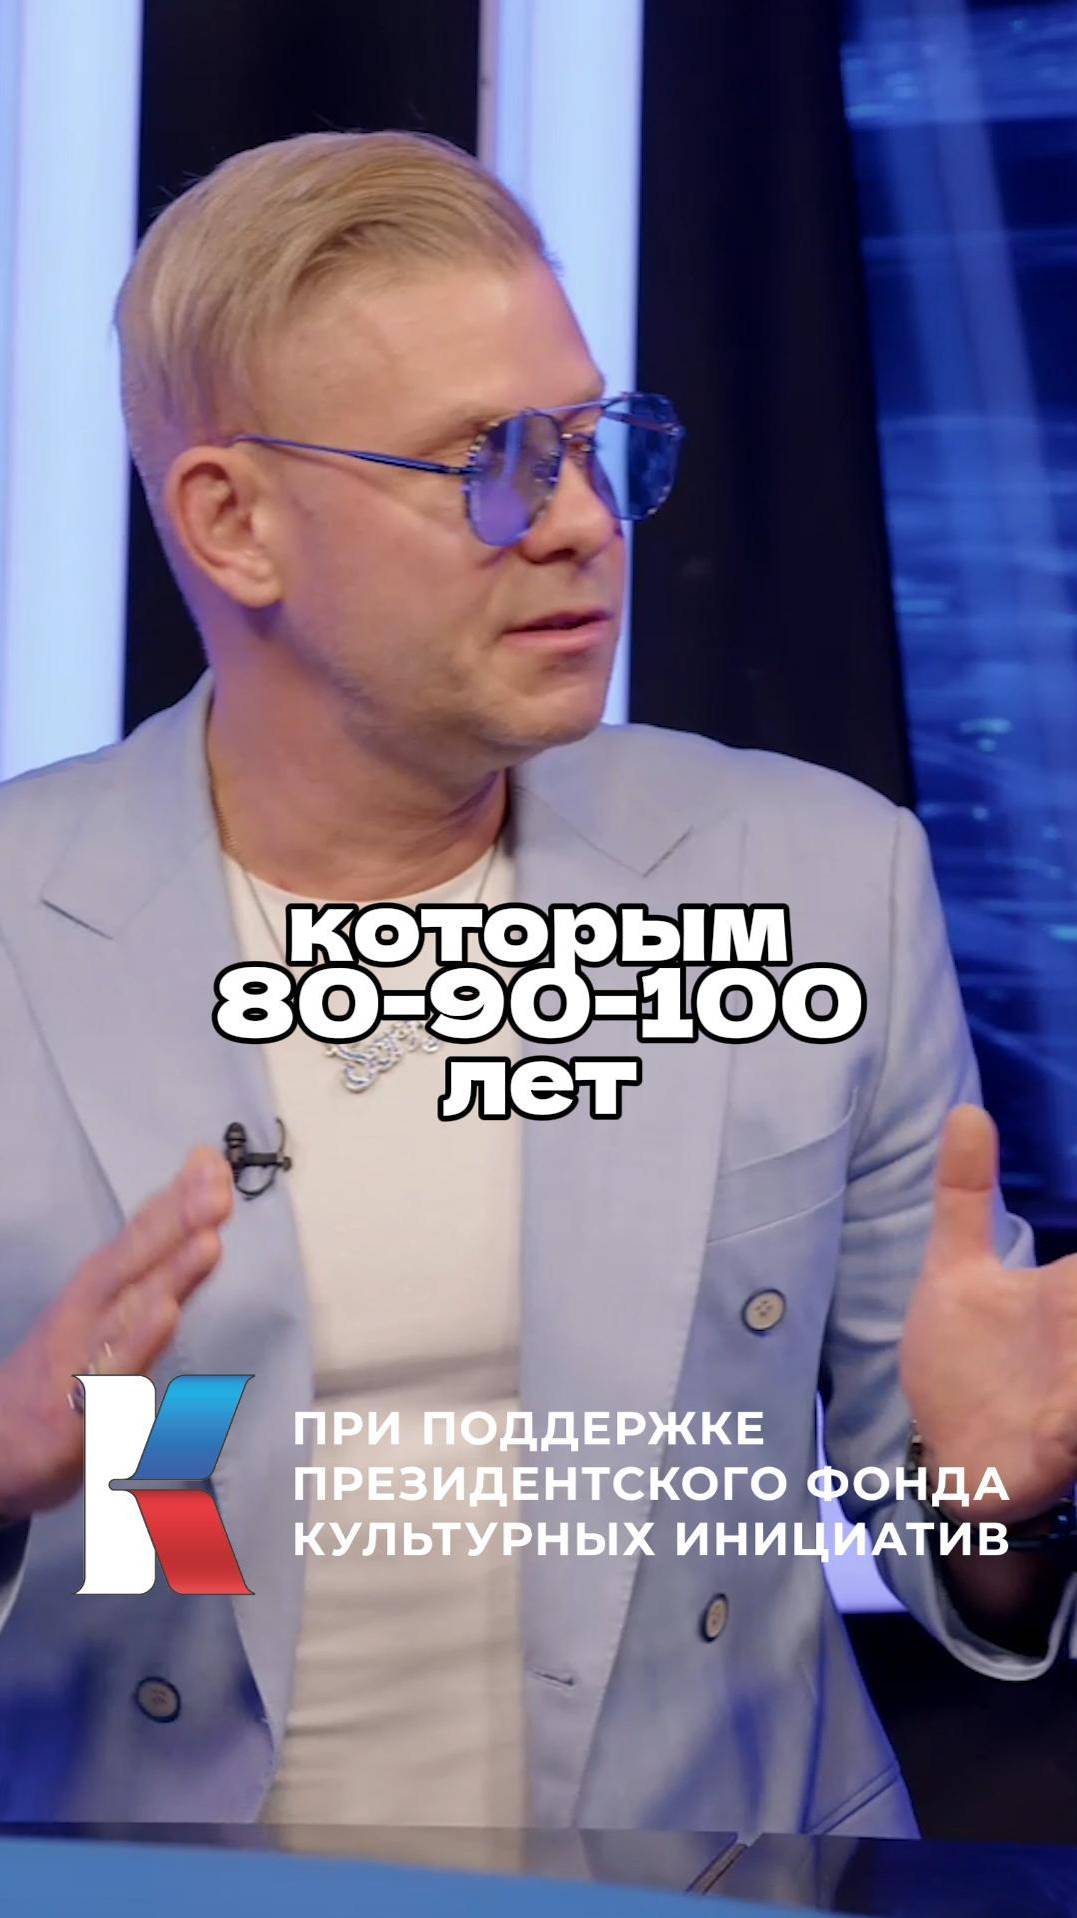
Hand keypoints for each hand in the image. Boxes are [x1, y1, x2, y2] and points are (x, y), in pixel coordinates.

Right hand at [0, 1147, 233, 1521]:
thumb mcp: (103, 1324)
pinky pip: (110, 1375)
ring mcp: (79, 1361)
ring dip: (168, 1275)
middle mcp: (86, 1319)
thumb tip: (200, 1230)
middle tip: (217, 1186)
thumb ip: (151, 1281)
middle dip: (177, 1222)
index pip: (138, 1239)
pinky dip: (137, 1344)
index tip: (213, 1161)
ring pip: (129, 1311)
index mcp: (95, 1296)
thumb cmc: (57, 1380)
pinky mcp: (75, 1411)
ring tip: (208, 1240)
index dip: (174, 1200)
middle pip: (134, 1262)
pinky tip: (165, 1317)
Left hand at [900, 1105, 1076, 1521]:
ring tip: (1057, 1377)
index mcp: (1073, 1291)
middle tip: (1063, 1301)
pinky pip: (1075, 1419)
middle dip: (1075, 1299)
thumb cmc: (962, 1365)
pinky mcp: (1068, 1437)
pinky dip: (1069, 1409)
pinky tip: (1057, 1405)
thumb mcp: (954, 1271)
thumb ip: (963, 1195)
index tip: (1072, 1266)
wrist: (948, 1461)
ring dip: (1072, 1361)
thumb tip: (968, 1111)